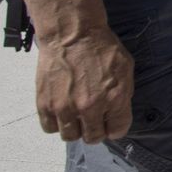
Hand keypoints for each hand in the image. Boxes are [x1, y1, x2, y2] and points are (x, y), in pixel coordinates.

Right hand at [34, 28, 134, 144]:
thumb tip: (117, 114)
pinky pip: (49, 128)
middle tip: (93, 119)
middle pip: (93, 138)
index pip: (118, 131)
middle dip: (95, 130)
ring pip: (70, 136)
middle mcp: (90, 107)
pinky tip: (61, 112)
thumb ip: (123, 95)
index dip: (115, 127)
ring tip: (76, 115)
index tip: (111, 122)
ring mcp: (65, 108)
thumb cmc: (101, 47)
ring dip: (75, 128)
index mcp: (114, 98)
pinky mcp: (45, 104)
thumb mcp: (125, 68)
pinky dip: (56, 123)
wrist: (71, 34)